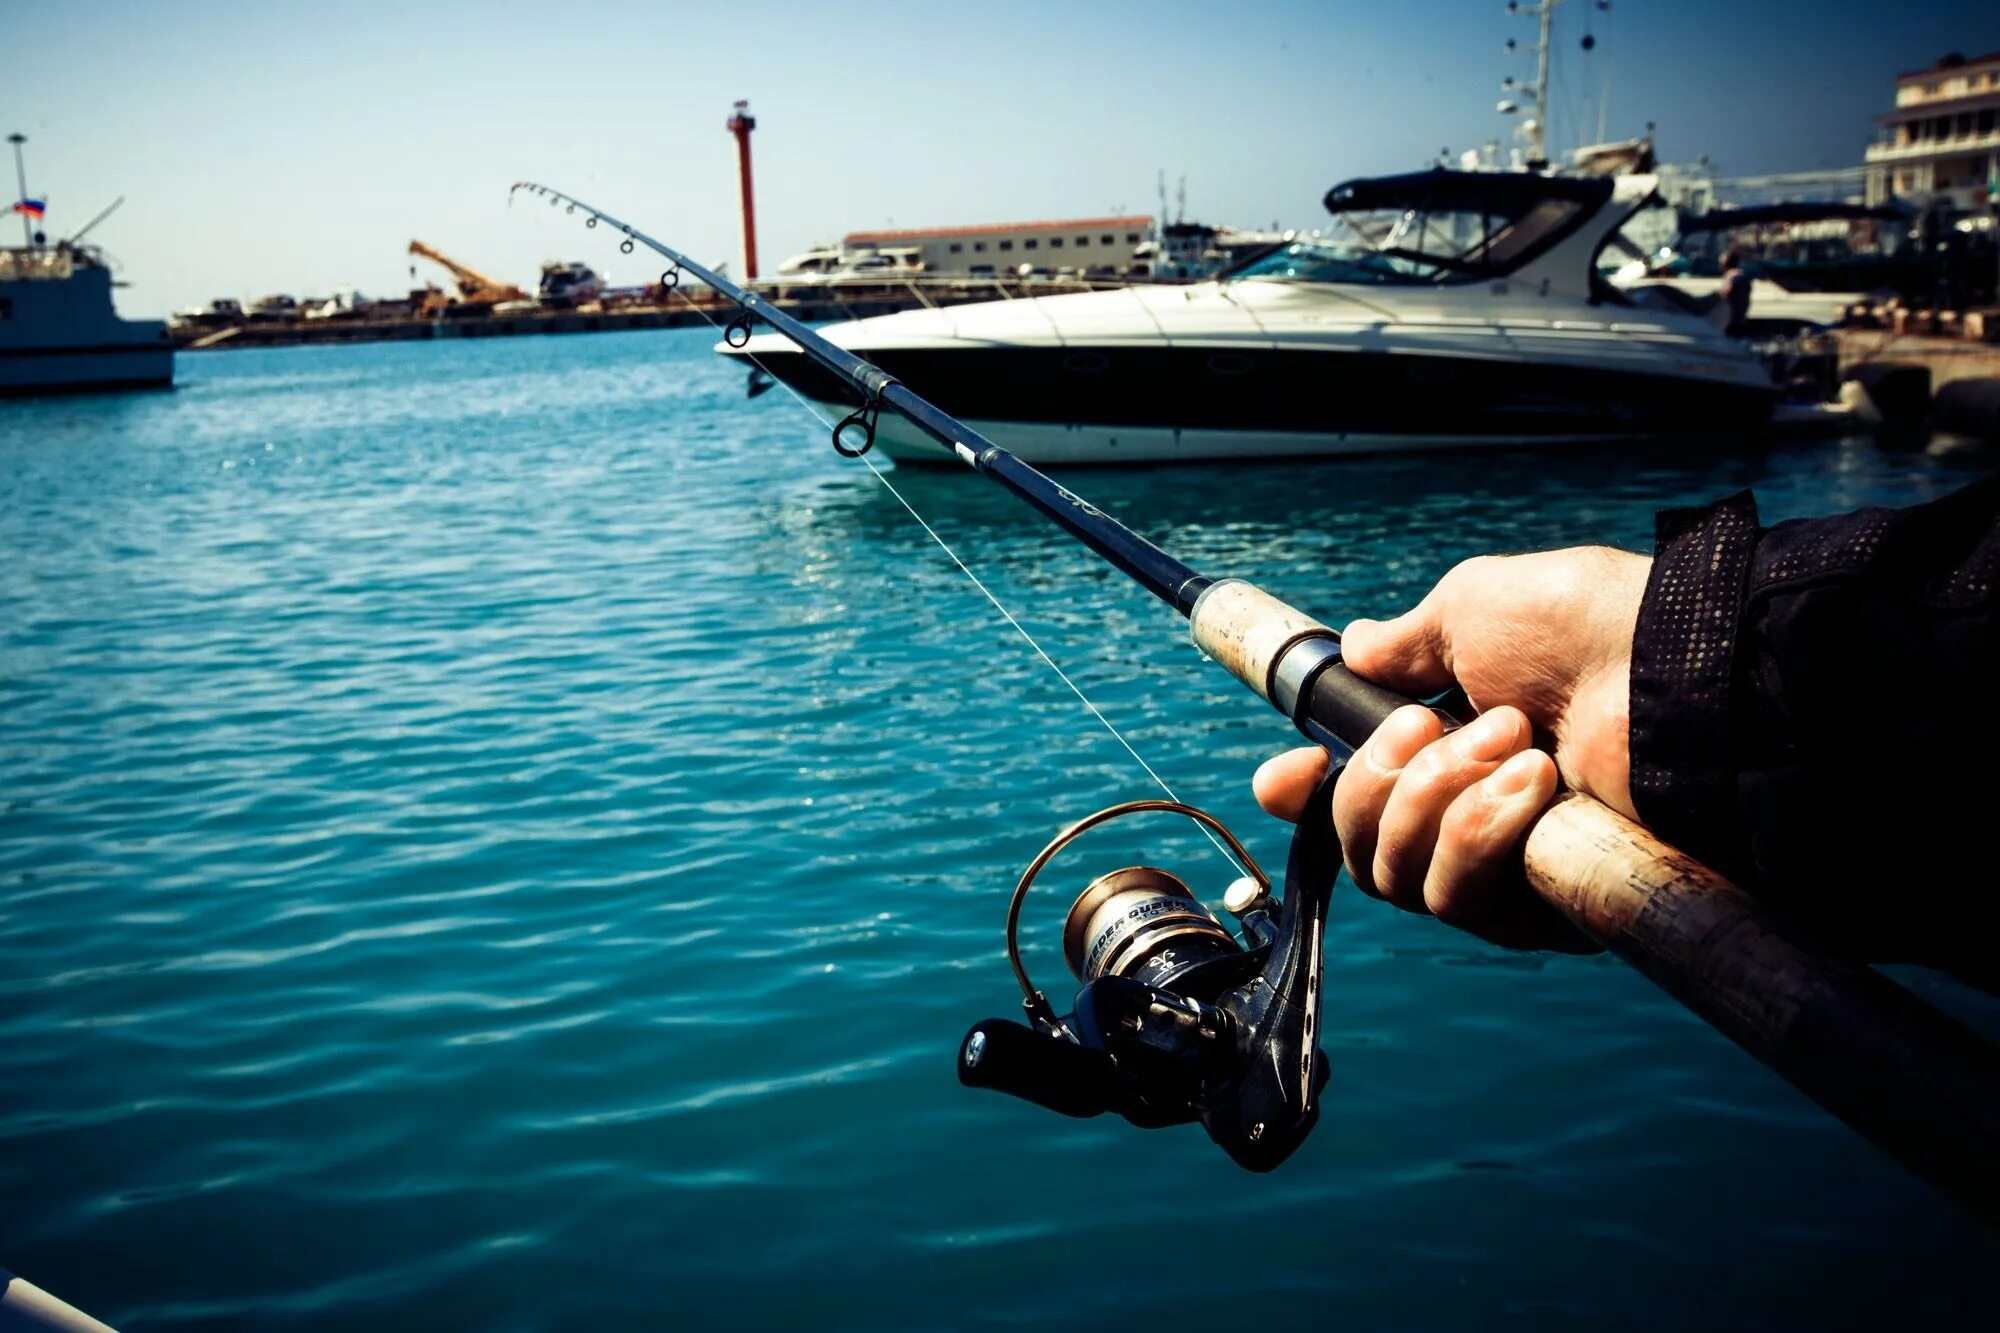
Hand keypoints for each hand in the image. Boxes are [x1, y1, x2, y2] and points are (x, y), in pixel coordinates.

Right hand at [1253, 547, 1650, 950]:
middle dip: (1379, 781)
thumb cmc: (1581, 629)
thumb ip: (1405, 644)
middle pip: (1358, 847)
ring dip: (1437, 801)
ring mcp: (1502, 870)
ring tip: (1513, 743)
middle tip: (1435, 728)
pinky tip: (1530, 784)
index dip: (1300, 797)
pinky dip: (1479, 833)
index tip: (1295, 771)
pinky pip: (1457, 896)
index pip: (1341, 805)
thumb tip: (1358, 646)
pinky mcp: (1540, 909)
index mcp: (1444, 749)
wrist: (1670, 673)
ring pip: (1398, 878)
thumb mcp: (1470, 612)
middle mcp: (1464, 818)